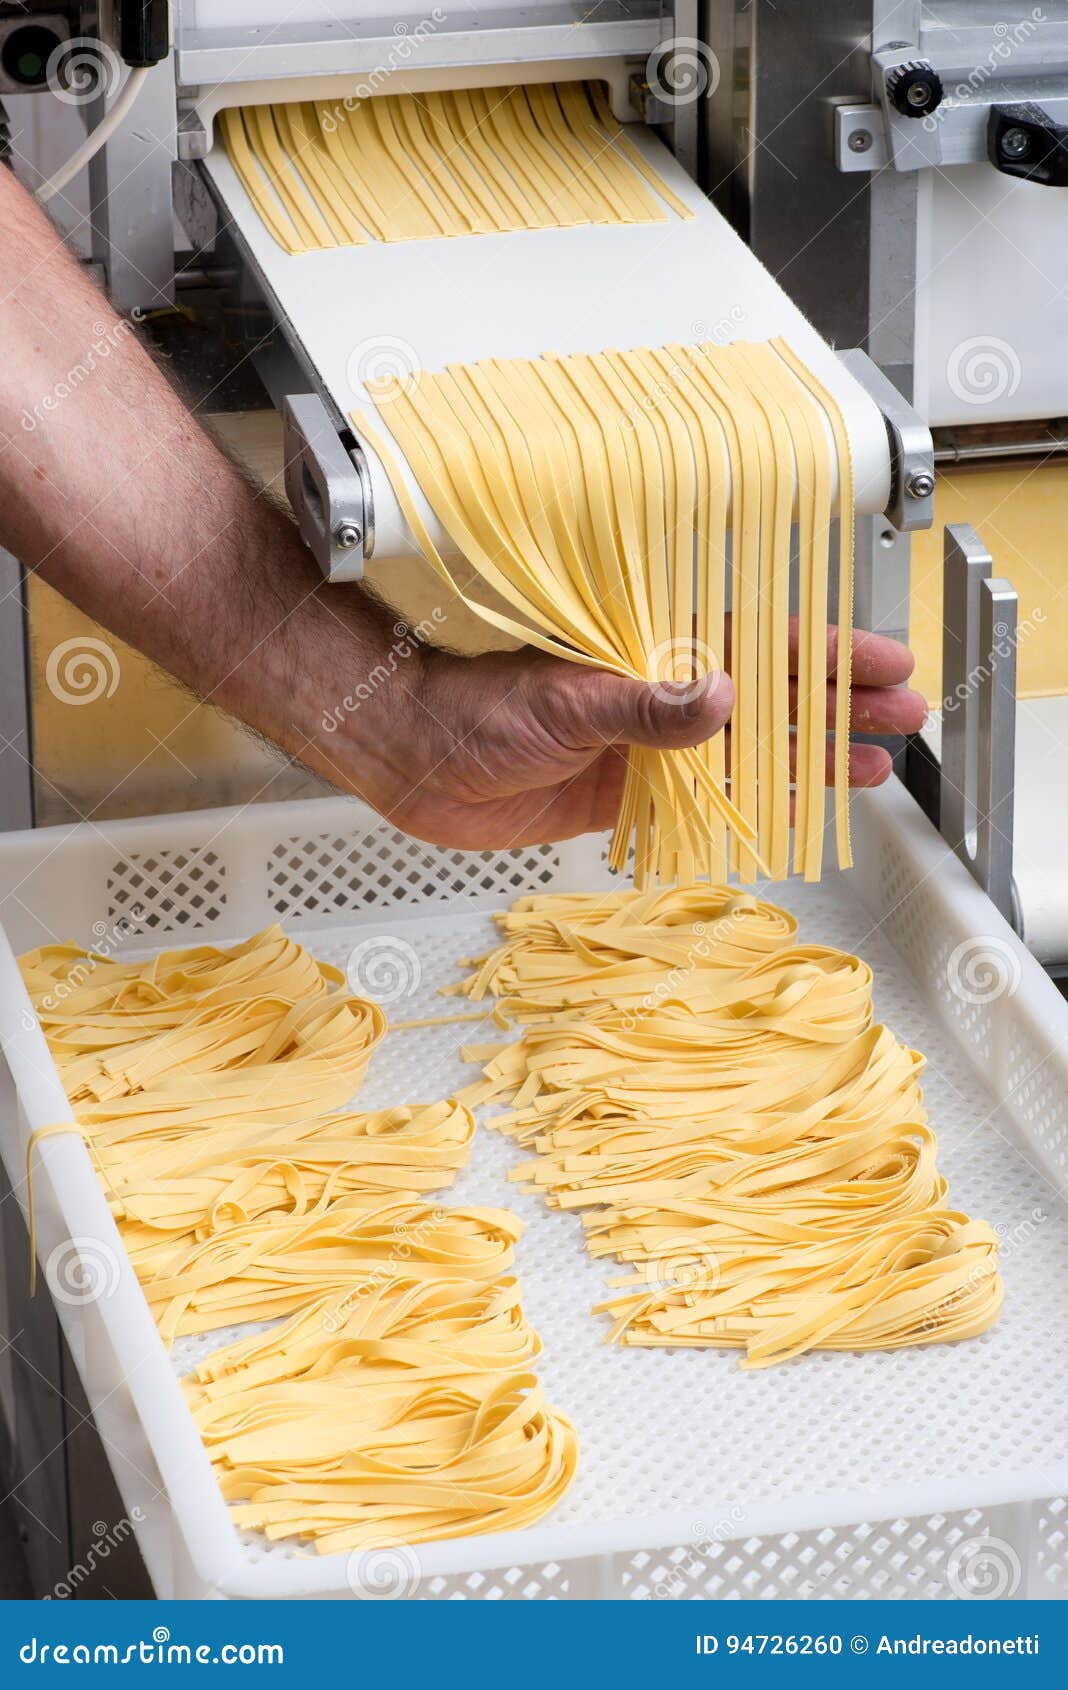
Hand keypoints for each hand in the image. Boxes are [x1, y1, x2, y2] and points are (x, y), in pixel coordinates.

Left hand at [327, 622, 923, 850]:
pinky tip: (789, 808)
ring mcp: (638, 744)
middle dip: (836, 708)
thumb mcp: (562, 699)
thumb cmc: (464, 702)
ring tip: (871, 766)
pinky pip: (699, 799)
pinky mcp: (616, 792)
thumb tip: (722, 699)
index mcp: (645, 647)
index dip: (823, 659)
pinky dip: (745, 803)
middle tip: (903, 721)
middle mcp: (651, 692)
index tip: (882, 667)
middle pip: (766, 699)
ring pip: (744, 750)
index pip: (756, 648)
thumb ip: (645, 704)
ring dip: (805, 758)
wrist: (402, 751)